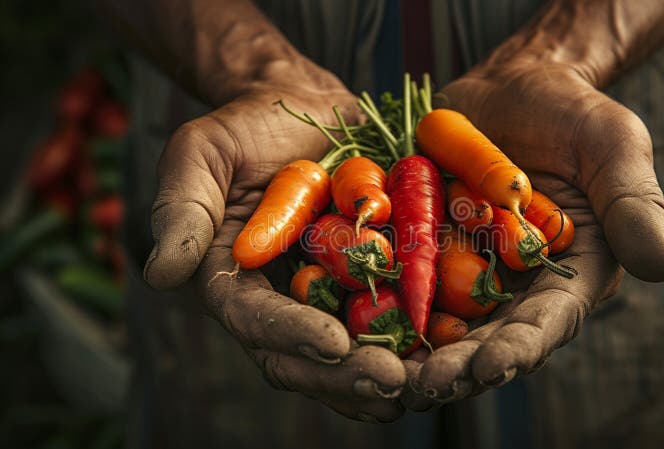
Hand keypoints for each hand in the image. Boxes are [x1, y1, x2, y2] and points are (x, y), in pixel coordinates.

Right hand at [142, 60, 405, 421]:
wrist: (304, 108)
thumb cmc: (246, 126)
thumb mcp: (202, 153)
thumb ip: (182, 208)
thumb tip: (162, 273)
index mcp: (234, 279)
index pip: (255, 319)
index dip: (291, 334)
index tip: (331, 343)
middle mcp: (281, 300)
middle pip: (305, 356)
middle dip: (345, 374)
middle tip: (390, 382)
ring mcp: (328, 295)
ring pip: (352, 354)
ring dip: (387, 376)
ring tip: (428, 383)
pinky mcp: (371, 280)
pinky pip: (393, 320)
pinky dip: (419, 342)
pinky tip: (453, 352)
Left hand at [405, 62, 663, 405]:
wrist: (514, 87)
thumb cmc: (575, 116)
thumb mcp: (613, 149)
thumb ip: (634, 205)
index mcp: (565, 276)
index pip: (545, 323)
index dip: (520, 349)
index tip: (493, 368)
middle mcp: (512, 286)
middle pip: (484, 338)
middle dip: (455, 366)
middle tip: (422, 387)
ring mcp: (464, 269)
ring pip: (435, 321)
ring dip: (408, 350)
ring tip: (379, 370)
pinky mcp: (424, 246)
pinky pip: (398, 277)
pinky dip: (375, 298)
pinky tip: (346, 317)